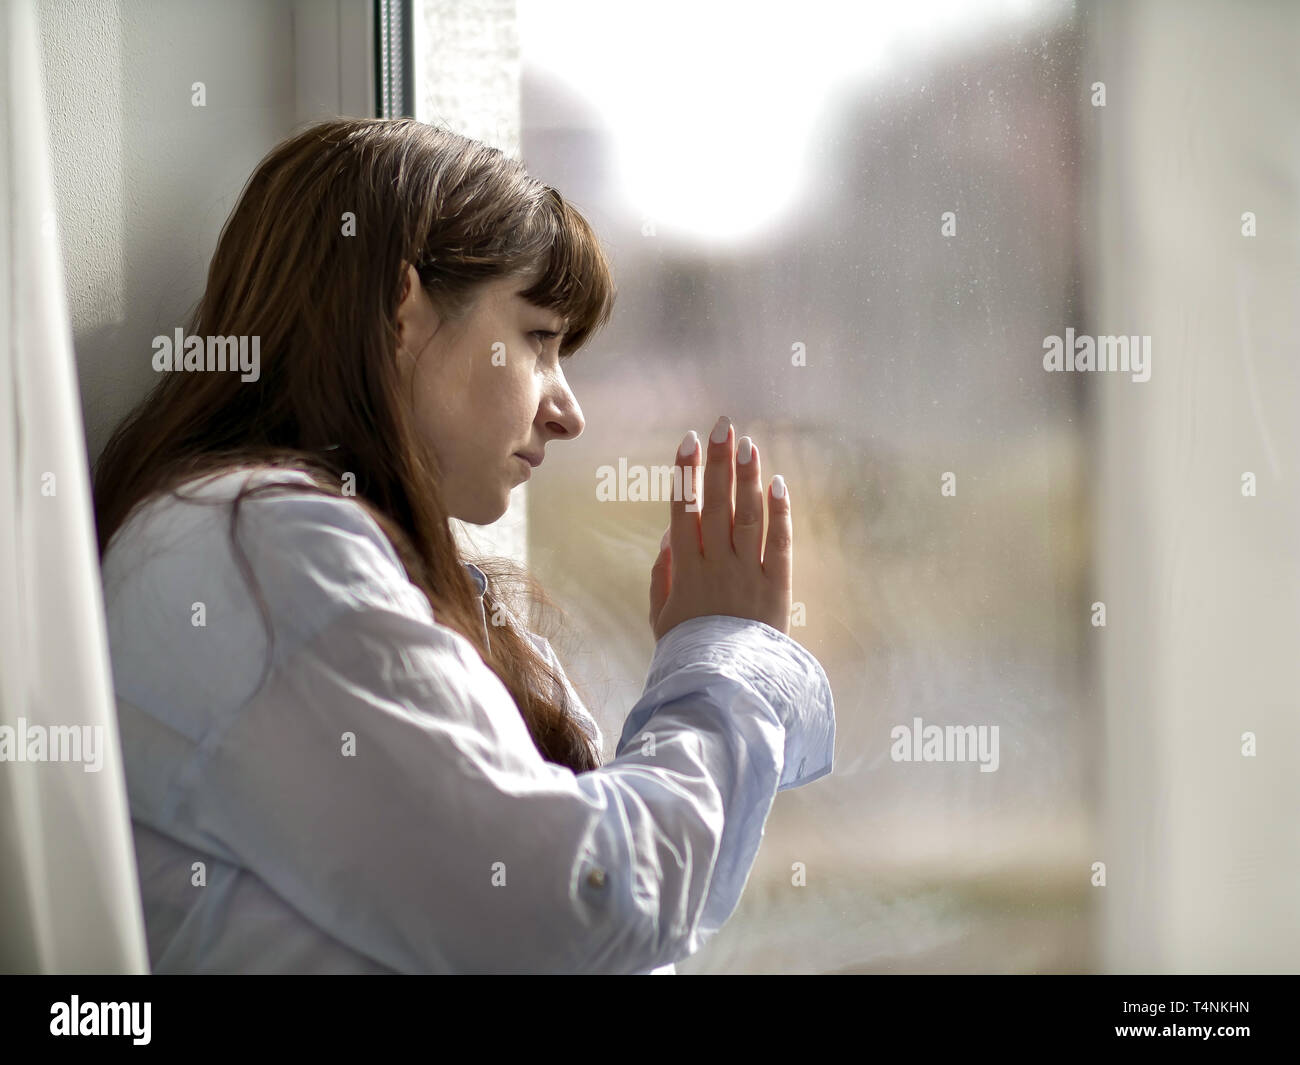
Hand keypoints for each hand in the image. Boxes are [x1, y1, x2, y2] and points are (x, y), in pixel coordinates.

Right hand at [649, 416, 791, 639]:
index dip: (686, 474)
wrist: (724, 687)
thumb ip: (661, 577)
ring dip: (747, 478)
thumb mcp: (661, 619)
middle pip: (715, 504)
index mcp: (684, 571)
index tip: (689, 441)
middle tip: (722, 426)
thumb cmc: (689, 654)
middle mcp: (716, 565)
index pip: (683, 511)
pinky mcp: (776, 586)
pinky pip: (778, 543)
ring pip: (747, 516)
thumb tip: (668, 538)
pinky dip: (779, 513)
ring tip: (748, 444)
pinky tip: (778, 483)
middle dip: (717, 462)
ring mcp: (747, 573)